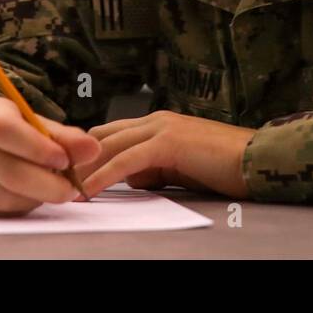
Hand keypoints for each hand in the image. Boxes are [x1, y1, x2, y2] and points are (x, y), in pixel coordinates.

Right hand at [0, 97, 100, 216]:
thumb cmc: (15, 134)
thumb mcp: (38, 127)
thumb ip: (66, 139)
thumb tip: (92, 149)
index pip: (5, 130)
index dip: (37, 148)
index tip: (64, 161)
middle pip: (8, 170)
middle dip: (47, 184)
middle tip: (70, 189)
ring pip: (3, 196)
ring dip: (34, 198)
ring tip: (48, 189)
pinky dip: (18, 207)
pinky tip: (27, 196)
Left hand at [77, 110, 254, 198]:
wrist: (258, 160)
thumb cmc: (223, 167)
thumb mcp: (179, 169)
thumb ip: (153, 169)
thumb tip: (130, 178)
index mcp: (158, 123)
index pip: (110, 134)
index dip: (87, 153)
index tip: (66, 172)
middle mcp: (155, 120)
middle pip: (102, 137)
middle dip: (77, 158)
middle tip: (54, 180)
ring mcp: (160, 128)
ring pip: (108, 147)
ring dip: (83, 169)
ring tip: (61, 188)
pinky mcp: (167, 143)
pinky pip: (125, 161)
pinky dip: (103, 177)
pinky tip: (87, 192)